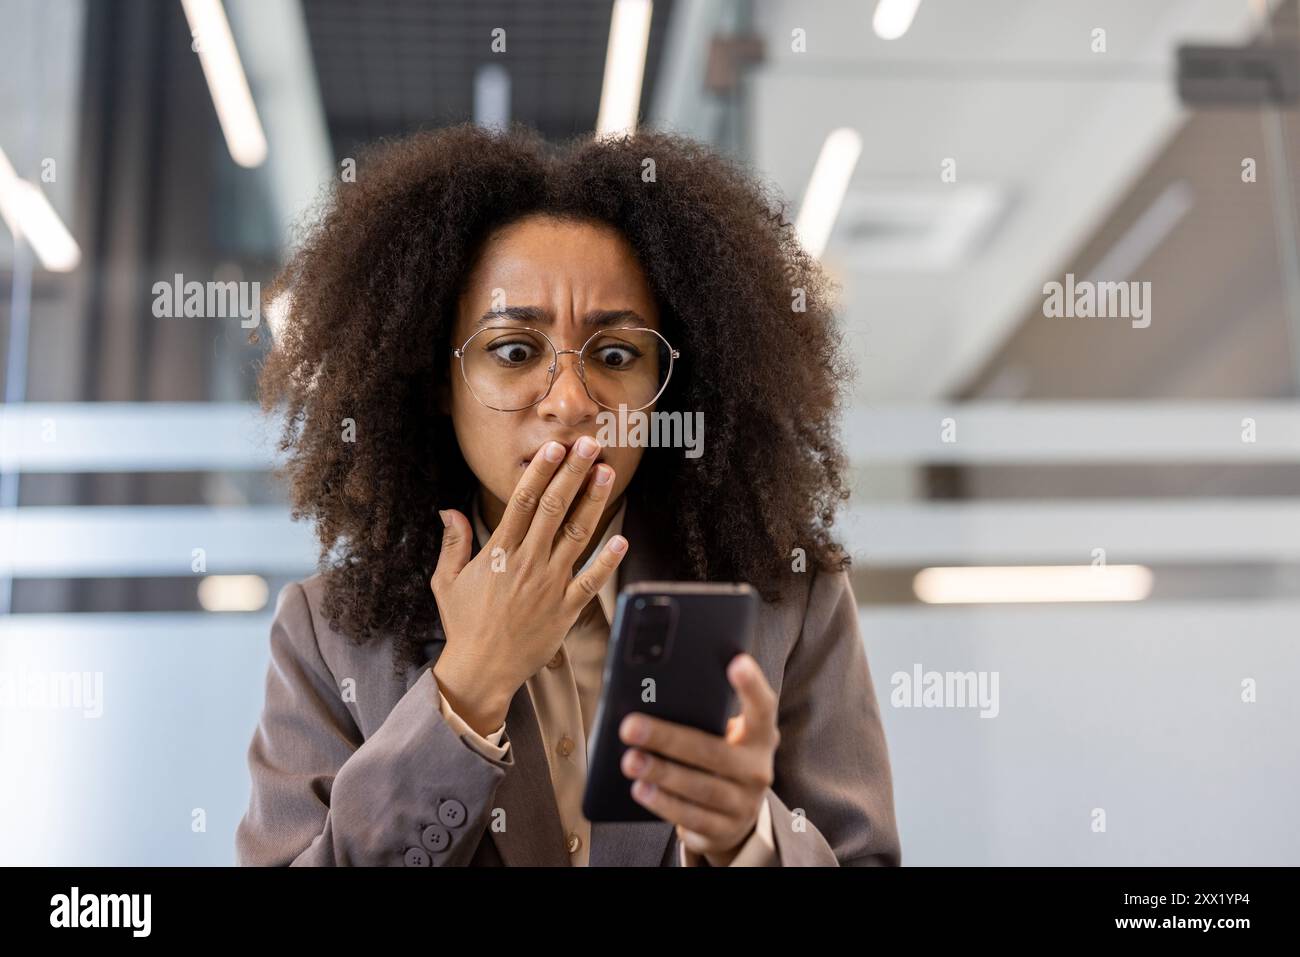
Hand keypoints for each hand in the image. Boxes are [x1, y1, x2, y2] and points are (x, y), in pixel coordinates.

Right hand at [431, 436, 627, 734]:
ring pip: (576, 536)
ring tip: (606, 474)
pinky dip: (606, 562)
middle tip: (590, 446)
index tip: (555, 448)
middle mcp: (527, 563)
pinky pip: (590, 582)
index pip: (522, 502)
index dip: (541, 472)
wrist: (481, 671)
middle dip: (573, 474)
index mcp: (499, 553)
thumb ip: (453, 544)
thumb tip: (448, 511)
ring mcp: (549, 585)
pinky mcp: (566, 610)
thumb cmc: (463, 625)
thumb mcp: (447, 582)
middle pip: (553, 509)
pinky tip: (621, 540)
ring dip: (592, 503)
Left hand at [618, 652, 778, 865]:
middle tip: (631, 726)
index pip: (763, 706)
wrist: (733, 815)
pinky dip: (664, 803)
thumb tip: (649, 693)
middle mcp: (758, 768)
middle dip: (668, 737)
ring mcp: (744, 802)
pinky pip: (692, 816)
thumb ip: (699, 715)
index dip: (752, 685)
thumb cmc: (717, 757)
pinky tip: (641, 789)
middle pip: (713, 750)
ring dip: (661, 773)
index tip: (736, 661)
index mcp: (760, 735)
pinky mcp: (726, 829)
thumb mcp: (720, 735)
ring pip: (700, 787)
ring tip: (630, 760)